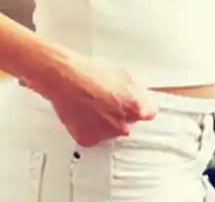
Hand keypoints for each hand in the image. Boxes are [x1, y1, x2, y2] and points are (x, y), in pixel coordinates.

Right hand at [27, 54, 157, 146]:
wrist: (65, 79)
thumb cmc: (90, 74)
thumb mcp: (123, 76)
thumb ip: (136, 92)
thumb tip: (141, 97)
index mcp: (135, 108)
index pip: (149, 114)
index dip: (140, 108)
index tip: (136, 108)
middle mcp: (123, 125)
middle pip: (128, 124)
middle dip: (121, 116)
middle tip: (107, 104)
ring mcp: (105, 134)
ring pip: (110, 132)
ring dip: (104, 124)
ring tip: (92, 106)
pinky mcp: (88, 139)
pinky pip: (93, 137)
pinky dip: (89, 129)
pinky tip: (84, 114)